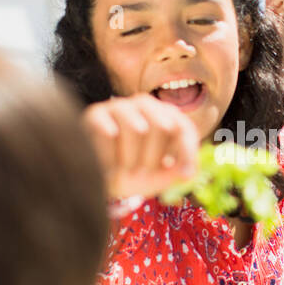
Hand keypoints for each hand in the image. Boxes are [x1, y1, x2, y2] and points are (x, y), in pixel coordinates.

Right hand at [82, 94, 198, 198]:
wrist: (97, 180)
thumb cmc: (133, 175)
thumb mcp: (159, 177)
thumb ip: (177, 173)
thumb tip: (188, 173)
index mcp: (165, 116)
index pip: (184, 127)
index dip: (187, 151)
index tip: (185, 174)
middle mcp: (144, 104)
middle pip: (162, 125)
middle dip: (155, 157)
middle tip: (143, 171)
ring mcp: (119, 106)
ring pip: (138, 128)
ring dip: (132, 158)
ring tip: (125, 168)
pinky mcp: (95, 114)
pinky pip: (110, 133)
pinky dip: (111, 157)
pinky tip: (107, 165)